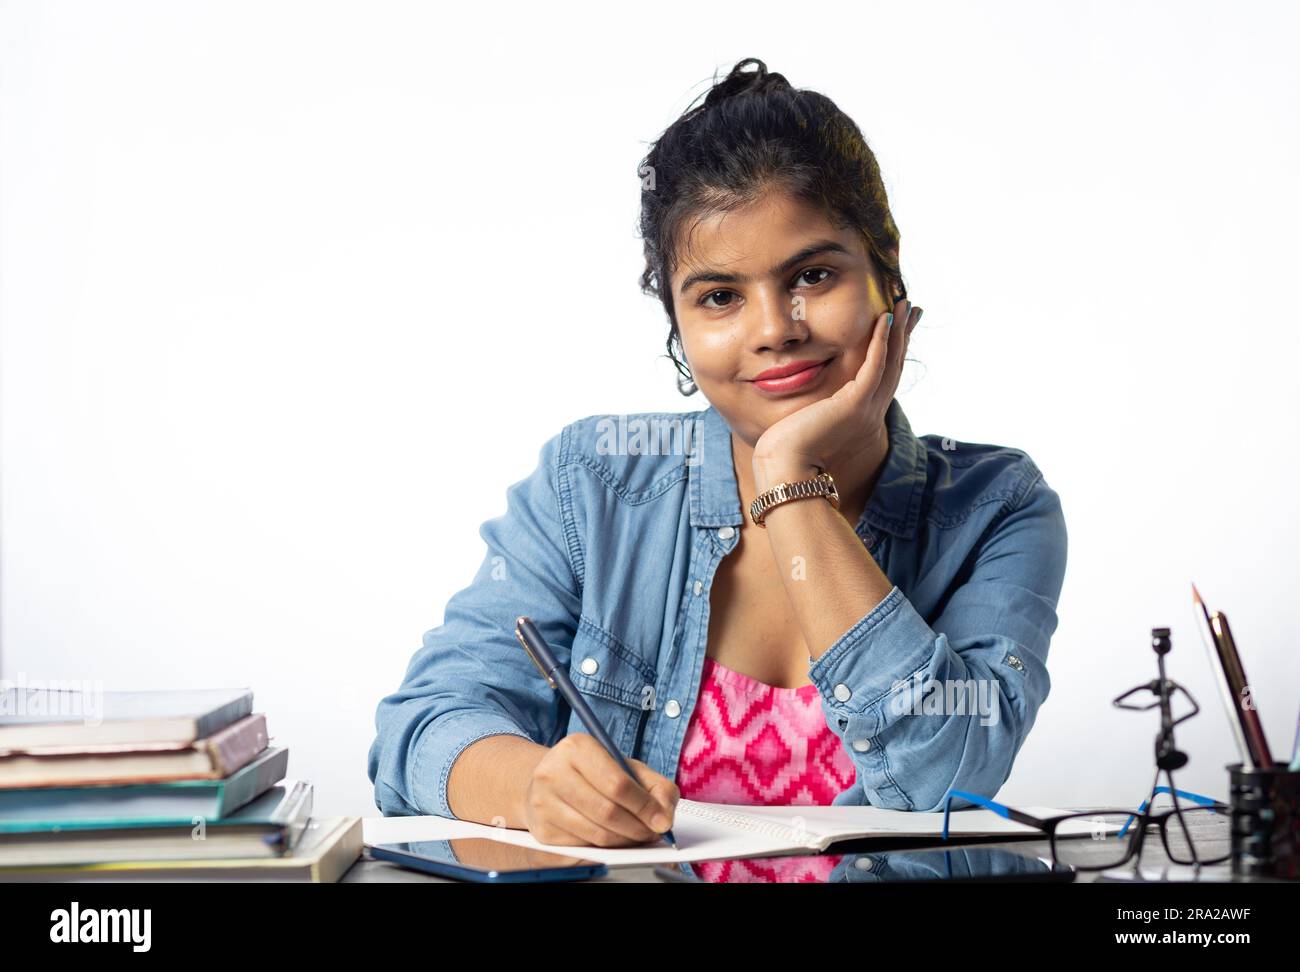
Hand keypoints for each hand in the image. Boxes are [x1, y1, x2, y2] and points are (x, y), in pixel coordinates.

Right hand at [523, 733, 678, 847]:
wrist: (551, 780)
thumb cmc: (593, 773)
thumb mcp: (626, 767)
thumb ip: (655, 786)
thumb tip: (664, 818)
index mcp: (577, 747)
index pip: (617, 783)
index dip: (644, 806)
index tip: (662, 821)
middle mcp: (553, 772)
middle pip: (607, 812)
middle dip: (638, 828)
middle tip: (653, 833)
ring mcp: (543, 802)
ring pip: (597, 834)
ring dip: (625, 841)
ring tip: (637, 836)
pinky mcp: (542, 830)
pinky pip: (584, 848)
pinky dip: (607, 849)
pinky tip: (614, 838)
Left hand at [752, 296, 921, 482]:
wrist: (787, 469)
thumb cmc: (789, 452)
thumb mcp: (809, 425)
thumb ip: (816, 412)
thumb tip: (807, 406)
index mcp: (861, 418)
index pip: (883, 378)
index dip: (894, 351)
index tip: (900, 329)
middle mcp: (869, 414)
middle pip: (894, 367)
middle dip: (905, 336)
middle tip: (914, 310)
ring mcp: (865, 409)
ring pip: (889, 363)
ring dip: (898, 332)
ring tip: (906, 306)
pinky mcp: (854, 405)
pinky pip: (874, 367)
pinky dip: (881, 342)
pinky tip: (885, 320)